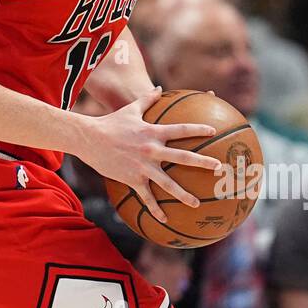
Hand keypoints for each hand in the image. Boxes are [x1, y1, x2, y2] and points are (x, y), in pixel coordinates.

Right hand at [73, 87, 220, 223]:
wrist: (89, 139)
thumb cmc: (110, 122)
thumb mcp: (130, 109)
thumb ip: (147, 98)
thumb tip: (160, 88)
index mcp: (153, 132)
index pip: (180, 130)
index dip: (198, 129)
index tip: (213, 130)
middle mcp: (151, 150)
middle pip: (182, 157)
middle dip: (202, 162)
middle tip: (219, 167)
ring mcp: (142, 166)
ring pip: (168, 184)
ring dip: (184, 194)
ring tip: (198, 204)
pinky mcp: (133, 179)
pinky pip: (146, 197)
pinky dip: (156, 209)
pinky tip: (165, 219)